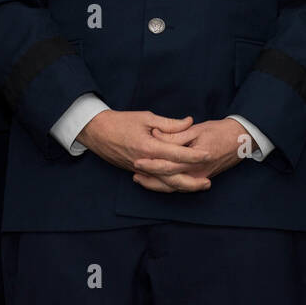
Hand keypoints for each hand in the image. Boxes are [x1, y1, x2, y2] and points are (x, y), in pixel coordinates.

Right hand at [75, 110, 211, 187]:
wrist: (97, 132)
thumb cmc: (121, 121)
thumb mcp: (146, 117)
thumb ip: (169, 124)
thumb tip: (189, 122)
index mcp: (149, 147)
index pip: (176, 154)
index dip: (193, 155)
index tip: (208, 154)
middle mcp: (145, 162)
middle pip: (172, 178)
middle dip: (191, 182)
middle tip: (208, 182)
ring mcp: (140, 169)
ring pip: (164, 184)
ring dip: (182, 186)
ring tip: (199, 186)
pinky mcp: (136, 171)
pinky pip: (156, 182)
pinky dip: (169, 185)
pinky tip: (180, 185)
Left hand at [136, 118, 253, 191]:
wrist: (241, 140)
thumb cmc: (219, 131)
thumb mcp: (197, 129)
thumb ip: (176, 134)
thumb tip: (156, 134)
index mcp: (196, 157)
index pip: (169, 163)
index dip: (152, 163)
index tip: (136, 159)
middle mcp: (198, 172)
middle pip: (169, 180)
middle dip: (150, 178)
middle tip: (133, 172)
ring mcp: (199, 178)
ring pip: (173, 187)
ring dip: (155, 184)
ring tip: (138, 178)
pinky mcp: (200, 179)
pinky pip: (180, 187)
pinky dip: (166, 186)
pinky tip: (154, 181)